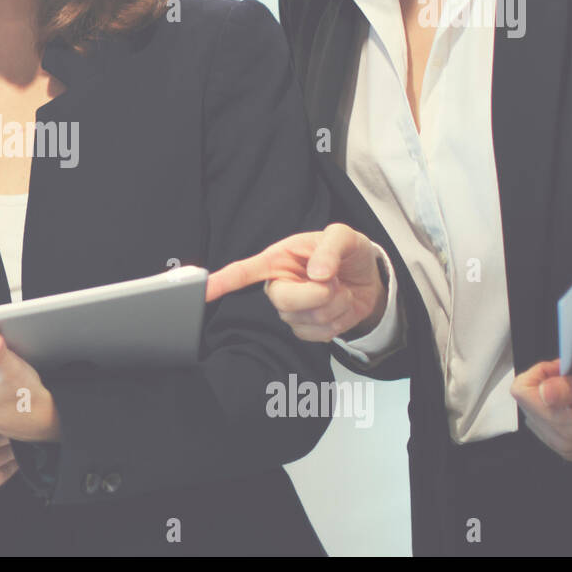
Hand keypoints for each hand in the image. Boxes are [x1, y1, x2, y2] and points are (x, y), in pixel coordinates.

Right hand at [204, 223, 386, 341]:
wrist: (368, 280)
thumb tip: (317, 272)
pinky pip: (319, 334)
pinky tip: (340, 307)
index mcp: (278, 259)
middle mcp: (278, 285)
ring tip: (339, 289)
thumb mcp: (344, 237)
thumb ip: (331, 247)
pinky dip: (339, 321)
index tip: (203, 289)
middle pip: (282, 301)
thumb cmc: (348, 254)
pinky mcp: (306, 328)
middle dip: (316, 295)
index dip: (221, 281)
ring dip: (335, 305)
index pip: (243, 272)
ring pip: (305, 319)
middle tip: (334, 282)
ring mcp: (291, 310)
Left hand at [512, 350, 571, 460]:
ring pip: (532, 411)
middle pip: (525, 401)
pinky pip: (543, 420)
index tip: (563, 368)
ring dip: (549, 394)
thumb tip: (543, 392)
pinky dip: (555, 405)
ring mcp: (568, 446)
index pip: (521, 392)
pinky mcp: (570, 445)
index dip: (540, 372)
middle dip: (545, 382)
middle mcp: (567, 442)